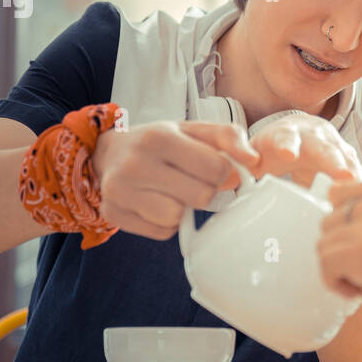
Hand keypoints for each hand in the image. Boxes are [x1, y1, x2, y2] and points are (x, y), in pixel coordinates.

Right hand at [90, 120, 260, 239]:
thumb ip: (228, 137)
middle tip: (195, 182)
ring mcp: (121, 191)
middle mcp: (135, 164)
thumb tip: (254, 161)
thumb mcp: (192, 129)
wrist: (107, 154)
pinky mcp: (114, 214)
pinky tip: (158, 203)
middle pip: (200, 197)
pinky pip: (160, 232)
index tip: (217, 171)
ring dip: (184, 208)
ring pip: (176, 217)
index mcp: (159, 137)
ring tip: (174, 192)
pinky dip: (167, 222)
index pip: (216, 169)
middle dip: (205, 191)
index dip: (224, 173)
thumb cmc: (158, 142)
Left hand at [249, 111, 361, 187]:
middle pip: (322, 147)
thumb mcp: (257, 153)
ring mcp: (334, 146)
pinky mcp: (348, 160)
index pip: (284, 137)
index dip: (286, 145)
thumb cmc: (275, 148)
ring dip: (353, 172)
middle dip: (332, 160)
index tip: (287, 155)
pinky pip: (358, 171)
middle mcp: (313, 136)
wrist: (301, 131)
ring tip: (358, 185)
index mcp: (286, 134)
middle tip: (341, 174)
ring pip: (345, 158)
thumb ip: (243, 165)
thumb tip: (226, 179)